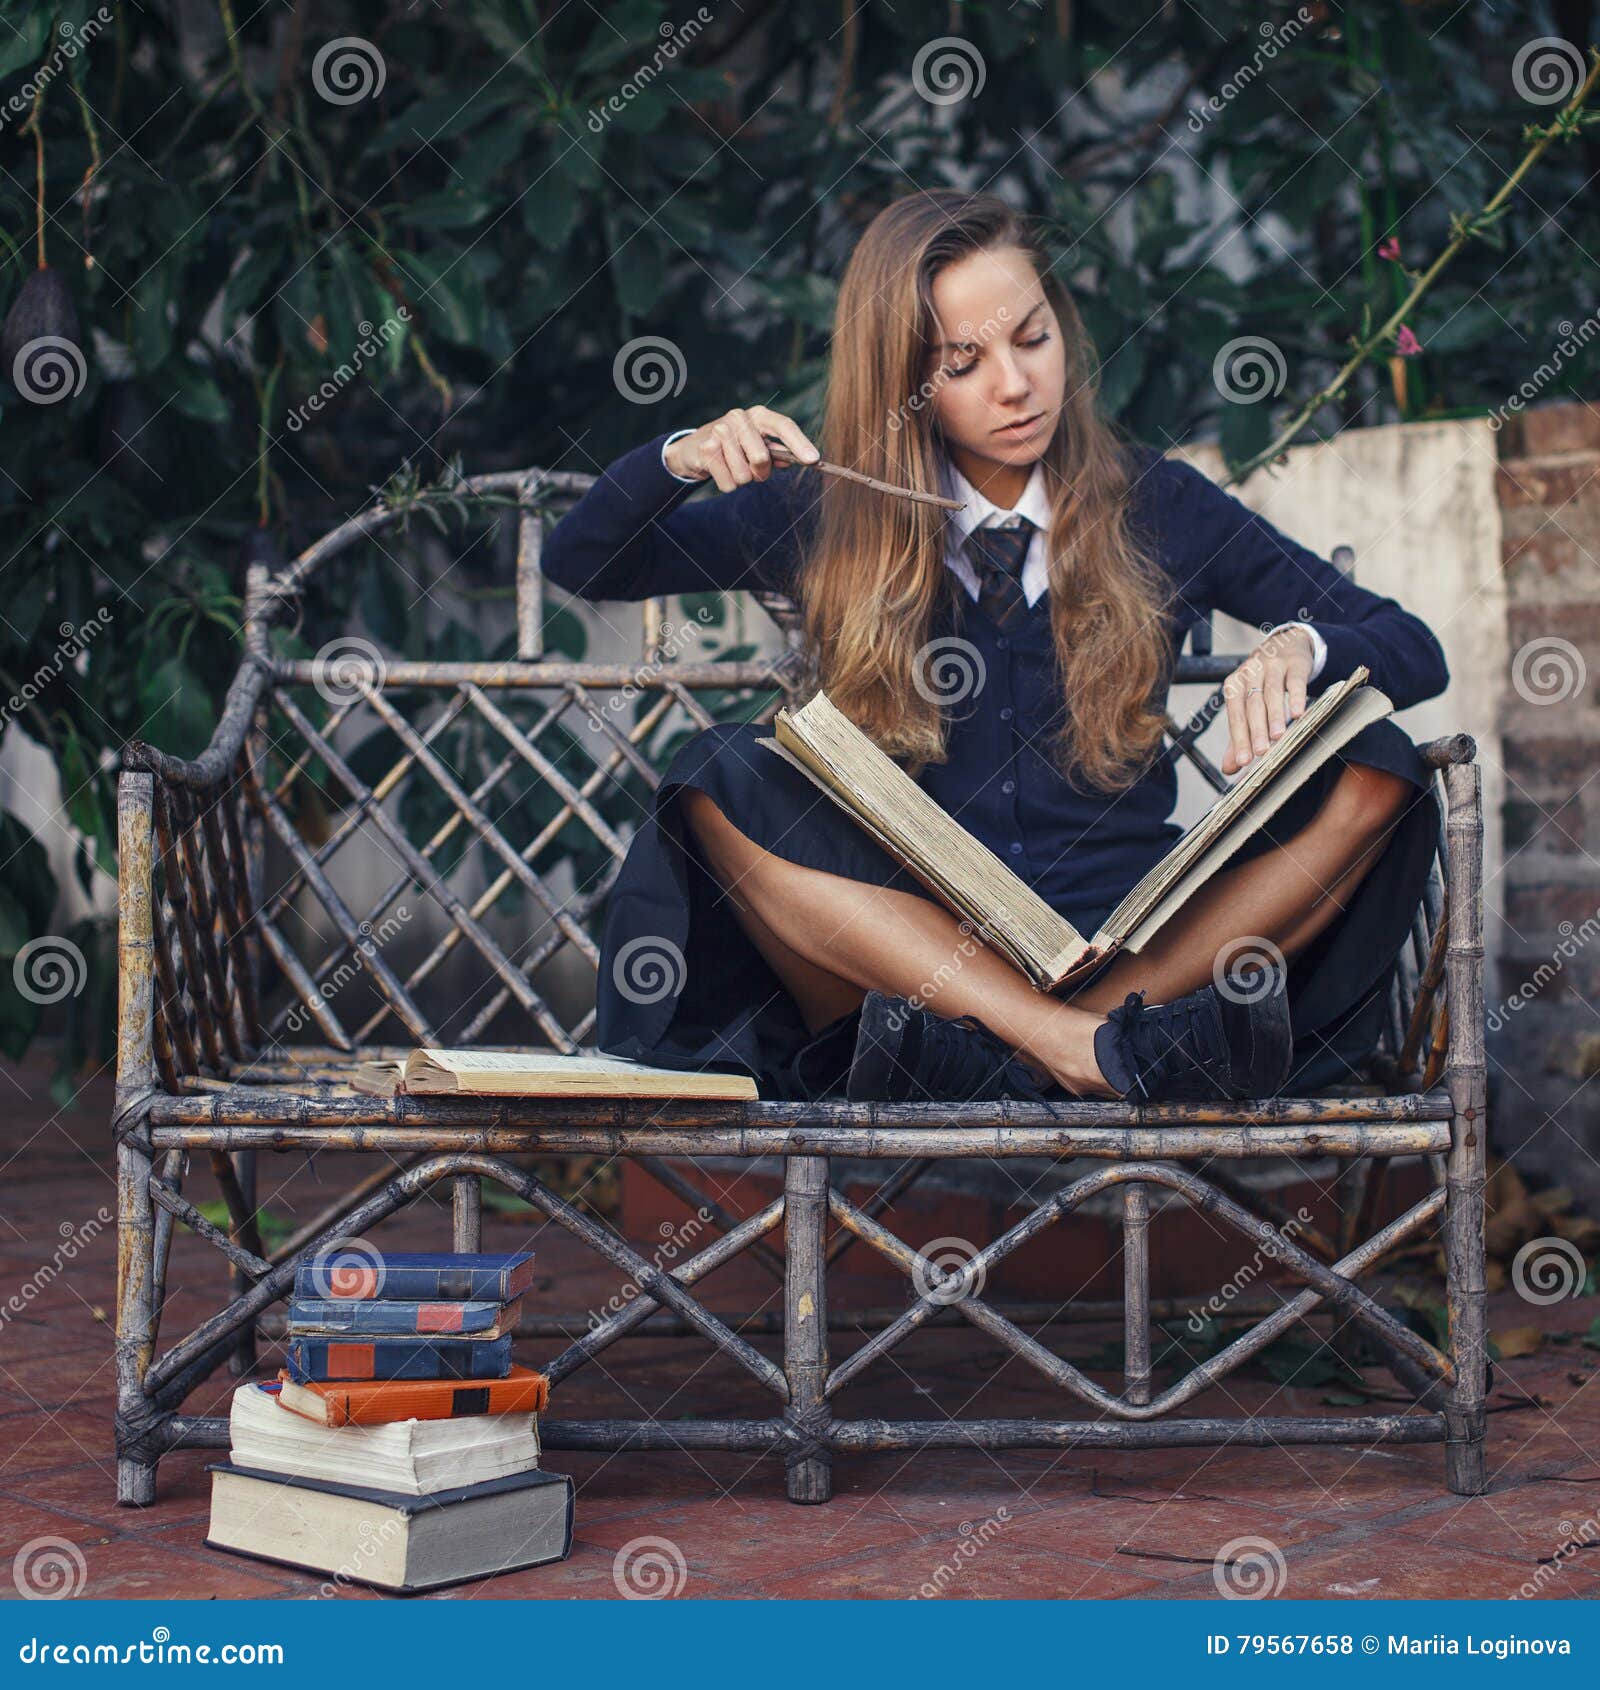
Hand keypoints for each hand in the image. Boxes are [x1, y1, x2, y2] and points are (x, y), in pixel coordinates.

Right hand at [663, 405, 818, 490]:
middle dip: (760, 473)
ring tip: (733, 467)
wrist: (695, 448)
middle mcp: (740, 417)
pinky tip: (720, 470)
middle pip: (762, 458)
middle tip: (754, 471)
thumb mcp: (758, 445)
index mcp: (759, 415)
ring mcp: (720, 431)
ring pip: (744, 475)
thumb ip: (778, 453)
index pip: (784, 426)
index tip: (814, 460)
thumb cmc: (735, 447)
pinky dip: (728, 484)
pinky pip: (729, 484)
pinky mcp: (706, 449)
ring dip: (742, 479)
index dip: (800, 443)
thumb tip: (801, 460)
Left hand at [1219, 625, 1314, 775]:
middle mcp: (1250, 673)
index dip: (1239, 739)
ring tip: (1278, 737)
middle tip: (1261, 753)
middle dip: (1256, 730)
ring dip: (1275, 716)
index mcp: (1234, 685)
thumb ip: (1239, 735)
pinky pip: (1294, 682)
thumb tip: (1228, 768)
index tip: (1243, 762)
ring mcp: (1271, 666)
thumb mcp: (1248, 704)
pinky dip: (1295, 697)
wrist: (1286, 645)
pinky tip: (1298, 714)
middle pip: (1252, 706)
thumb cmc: (1263, 682)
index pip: (1235, 715)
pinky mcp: (1294, 664)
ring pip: (1271, 694)